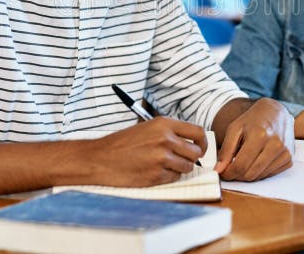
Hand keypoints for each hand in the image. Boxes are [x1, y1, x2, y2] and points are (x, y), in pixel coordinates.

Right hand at [83, 117, 206, 186]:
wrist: (100, 158)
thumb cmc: (121, 144)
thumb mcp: (147, 128)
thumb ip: (169, 133)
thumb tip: (191, 142)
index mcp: (164, 124)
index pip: (197, 132)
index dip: (202, 143)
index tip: (200, 149)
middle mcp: (165, 139)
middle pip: (195, 152)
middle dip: (191, 158)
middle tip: (182, 160)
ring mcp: (161, 158)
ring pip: (187, 167)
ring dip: (179, 168)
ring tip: (163, 165)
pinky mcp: (156, 175)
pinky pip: (174, 178)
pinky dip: (168, 177)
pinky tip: (153, 171)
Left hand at [214, 98, 293, 181]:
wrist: (276, 112)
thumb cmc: (254, 120)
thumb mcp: (235, 129)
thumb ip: (226, 150)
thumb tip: (219, 170)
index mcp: (260, 135)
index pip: (241, 165)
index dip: (229, 173)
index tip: (222, 173)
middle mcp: (275, 145)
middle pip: (251, 174)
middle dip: (237, 175)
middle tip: (231, 169)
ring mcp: (284, 153)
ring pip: (260, 177)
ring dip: (248, 174)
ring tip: (244, 161)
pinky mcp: (289, 159)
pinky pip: (270, 174)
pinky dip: (260, 172)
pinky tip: (257, 160)